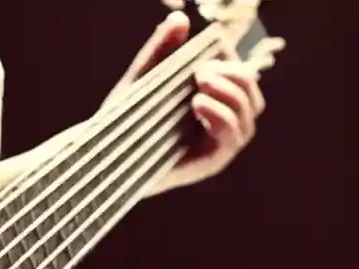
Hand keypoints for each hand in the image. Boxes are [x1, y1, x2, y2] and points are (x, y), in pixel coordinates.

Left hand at [106, 11, 265, 194]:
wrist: (108, 158)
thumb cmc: (126, 119)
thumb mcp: (144, 79)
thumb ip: (161, 51)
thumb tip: (180, 18)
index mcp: (213, 97)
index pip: (238, 71)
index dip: (230, 57)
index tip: (212, 46)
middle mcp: (223, 119)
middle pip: (250, 90)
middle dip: (234, 74)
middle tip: (201, 71)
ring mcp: (221, 142)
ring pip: (249, 110)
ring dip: (230, 91)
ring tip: (200, 82)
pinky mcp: (213, 161)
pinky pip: (233, 135)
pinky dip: (222, 115)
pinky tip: (198, 103)